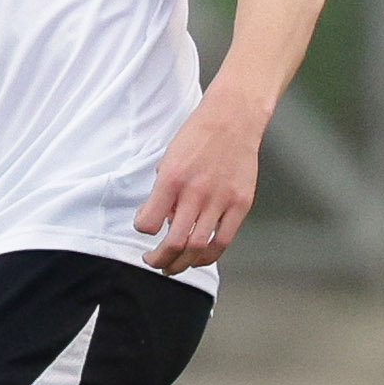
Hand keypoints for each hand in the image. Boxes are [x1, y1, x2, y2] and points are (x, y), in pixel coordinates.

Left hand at [135, 91, 265, 274]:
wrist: (233, 118)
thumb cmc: (198, 136)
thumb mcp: (169, 159)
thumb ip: (164, 192)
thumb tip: (163, 221)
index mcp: (172, 179)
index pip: (149, 222)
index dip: (143, 232)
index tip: (145, 230)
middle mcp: (196, 193)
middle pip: (175, 243)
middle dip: (160, 259)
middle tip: (155, 261)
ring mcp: (221, 200)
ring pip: (199, 247)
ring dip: (182, 263)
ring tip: (174, 266)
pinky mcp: (240, 203)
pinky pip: (223, 240)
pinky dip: (208, 256)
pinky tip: (199, 258)